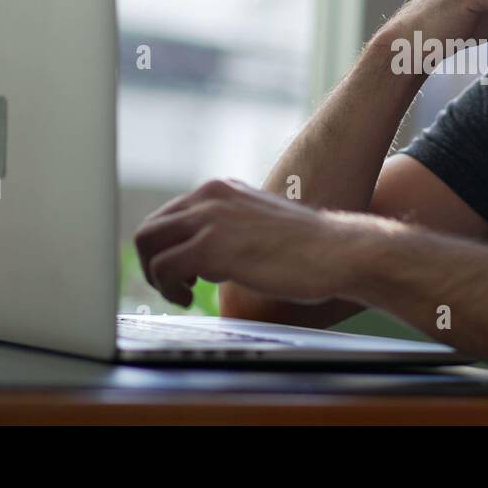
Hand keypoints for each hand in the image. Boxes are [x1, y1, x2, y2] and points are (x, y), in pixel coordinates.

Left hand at [133, 179, 370, 307]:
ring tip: (181, 293)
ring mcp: (210, 219)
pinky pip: (164, 267)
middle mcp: (210, 196)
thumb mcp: (258, 224)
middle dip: (153, 262)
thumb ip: (229, 228)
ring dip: (157, 276)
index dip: (165, 248)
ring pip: (148, 245)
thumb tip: (201, 254)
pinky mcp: (213, 247)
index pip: (167, 216)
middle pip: (149, 229)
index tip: (177, 272)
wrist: (338, 252)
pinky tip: (190, 297)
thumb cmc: (307, 248)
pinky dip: (168, 288)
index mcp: (220, 189)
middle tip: (174, 286)